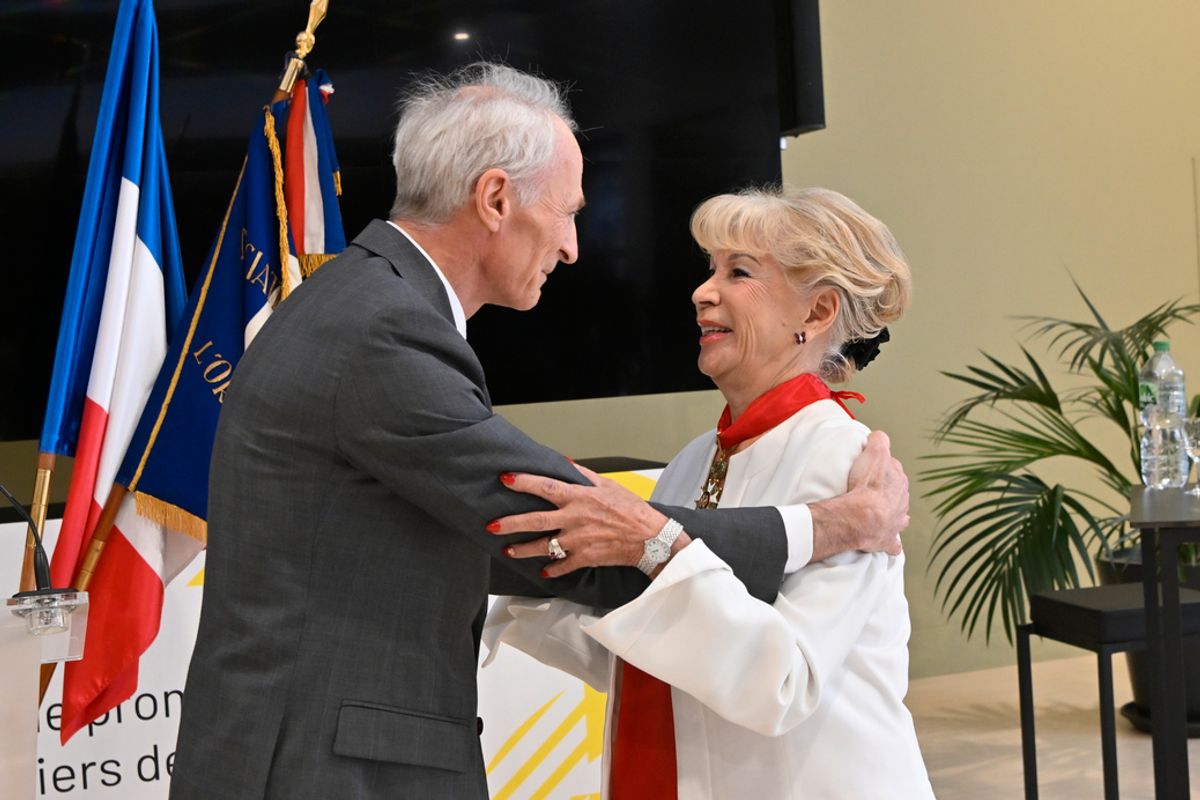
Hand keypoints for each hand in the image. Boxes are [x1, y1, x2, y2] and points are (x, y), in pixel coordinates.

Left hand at [488, 463, 671, 576]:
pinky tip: (543, 571)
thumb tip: (565, 462)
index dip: (524, 482)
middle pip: (535, 521)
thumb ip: (583, 474)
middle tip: (492, 525)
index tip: (506, 479)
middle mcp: (574, 519)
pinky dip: (552, 569)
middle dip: (510, 523)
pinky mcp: (585, 557)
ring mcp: (578, 540)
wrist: (649, 537)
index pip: (545, 487)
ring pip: (543, 547)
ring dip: (523, 549)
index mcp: (579, 498)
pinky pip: (562, 565)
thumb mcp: (607, 485)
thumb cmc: (631, 509)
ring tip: (508, 551)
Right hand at [810, 430, 907, 559]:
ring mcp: (896, 522)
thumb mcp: (874, 453)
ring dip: (892, 514)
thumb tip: (879, 436)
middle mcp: (902, 502)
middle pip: (897, 493)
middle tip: (872, 490)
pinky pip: (893, 544)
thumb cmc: (866, 486)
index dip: (883, 467)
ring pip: (899, 516)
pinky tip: (891, 545)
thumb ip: (879, 440)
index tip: (874, 468)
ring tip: (879, 513)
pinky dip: (892, 545)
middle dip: (888, 491)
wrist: (861, 517)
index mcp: (899, 482)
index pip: (894, 469)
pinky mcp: (887, 540)